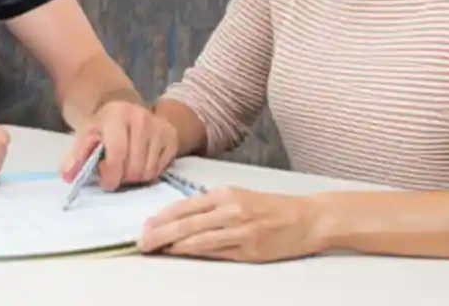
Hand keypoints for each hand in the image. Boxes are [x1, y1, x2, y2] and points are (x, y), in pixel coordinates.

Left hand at [59, 101, 177, 190]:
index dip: (111, 174)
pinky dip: (149, 173)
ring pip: (148, 171)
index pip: (118, 153)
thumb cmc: (104, 127)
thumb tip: (68, 176)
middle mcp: (142, 118)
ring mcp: (159, 127)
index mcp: (117, 115)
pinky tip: (140, 163)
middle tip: (115, 174)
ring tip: (126, 168)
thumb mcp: (87, 137)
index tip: (105, 181)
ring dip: (135, 178)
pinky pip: (160, 169)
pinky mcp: (171, 136)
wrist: (124, 111)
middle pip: (134, 167)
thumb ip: (76, 156)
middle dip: (122, 178)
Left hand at [138, 187, 325, 261]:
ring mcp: (239, 232)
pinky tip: (181, 254)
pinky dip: (195, 254)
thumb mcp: (240, 196)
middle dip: (160, 234)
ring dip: (173, 246)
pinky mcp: (248, 251)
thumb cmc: (272, 207)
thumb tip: (182, 220)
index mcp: (226, 193)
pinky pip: (215, 253)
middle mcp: (231, 210)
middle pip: (186, 224)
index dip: (163, 218)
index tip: (146, 225)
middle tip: (141, 242)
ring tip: (155, 249)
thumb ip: (213, 206)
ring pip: (198, 240)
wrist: (307, 219)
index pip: (186, 206)